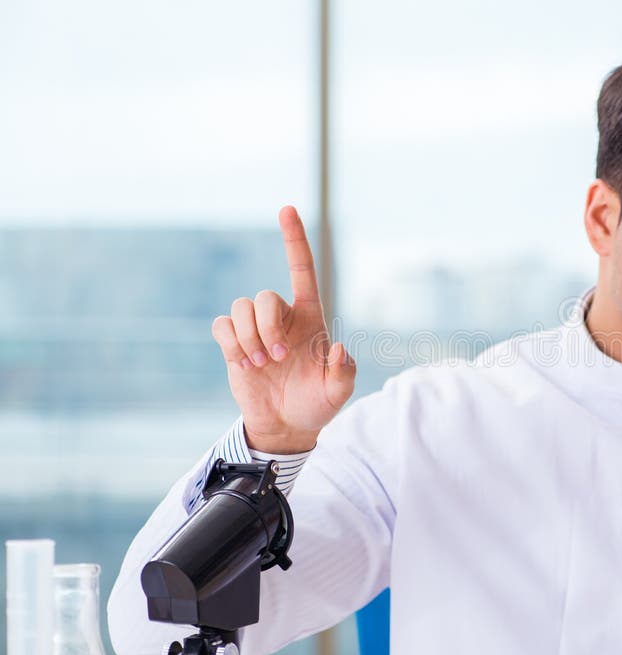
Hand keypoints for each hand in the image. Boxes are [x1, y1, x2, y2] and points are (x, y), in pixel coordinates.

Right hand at [210, 206, 355, 452]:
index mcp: (310, 317)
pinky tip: (244, 365)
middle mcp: (282, 317)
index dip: (294, 239)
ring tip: (261, 365)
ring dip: (248, 338)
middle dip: (268, 326)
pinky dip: (231, 344)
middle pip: (264, 296)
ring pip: (240, 307)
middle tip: (277, 358)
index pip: (302, 269)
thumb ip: (344, 373)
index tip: (287, 209)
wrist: (286, 424)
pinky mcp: (233, 343)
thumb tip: (338, 348)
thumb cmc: (316, 403)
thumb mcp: (338, 392)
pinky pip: (222, 326)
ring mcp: (255, 329)